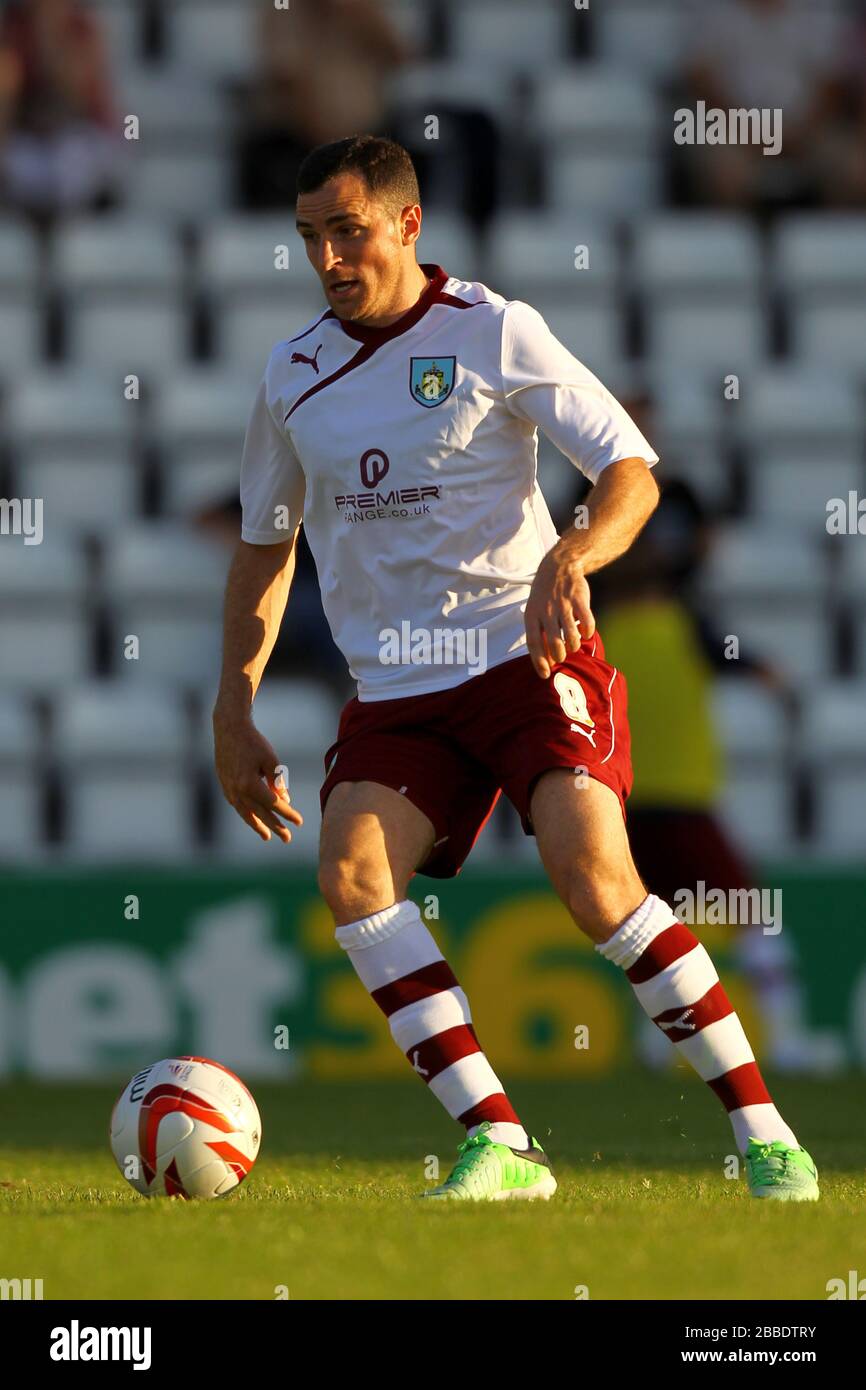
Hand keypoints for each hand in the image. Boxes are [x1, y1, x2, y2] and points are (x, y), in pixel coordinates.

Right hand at [212, 709, 302, 842]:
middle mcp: (237, 791)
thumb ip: (277, 782)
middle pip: (260, 814)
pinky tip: (252, 818)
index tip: (299, 822)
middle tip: (287, 839)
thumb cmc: (253, 743)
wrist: (229, 729)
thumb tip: (285, 802)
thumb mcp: (271, 760)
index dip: (287, 814)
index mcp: (250, 785)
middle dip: (275, 826)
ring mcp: (228, 789)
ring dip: (257, 826)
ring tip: (267, 836)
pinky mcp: (224, 785)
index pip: (273, 805)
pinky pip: (237, 805)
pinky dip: (246, 814)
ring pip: (245, 813)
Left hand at [524, 546, 595, 678]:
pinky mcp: (578, 599)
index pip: (534, 643)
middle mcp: (546, 611)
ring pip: (571, 635)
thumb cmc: (545, 596)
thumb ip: (540, 633)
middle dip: (559, 656)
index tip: (545, 675)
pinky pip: (586, 621)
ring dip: (573, 646)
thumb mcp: (535, 610)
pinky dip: (588, 631)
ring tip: (573, 646)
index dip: (539, 661)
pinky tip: (586, 632)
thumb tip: (545, 661)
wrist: (558, 566)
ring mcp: (563, 604)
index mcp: (532, 614)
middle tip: (562, 658)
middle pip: (554, 643)